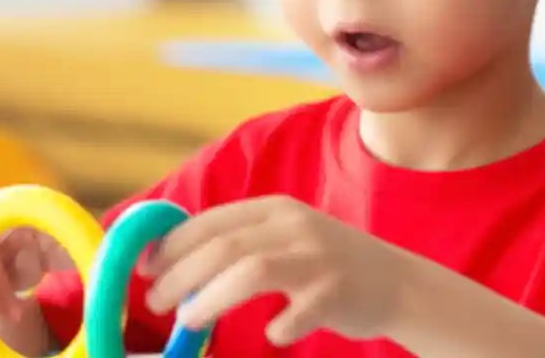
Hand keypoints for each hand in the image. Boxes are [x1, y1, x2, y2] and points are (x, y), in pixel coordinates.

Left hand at [141, 196, 408, 345]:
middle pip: (224, 245)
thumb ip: (241, 241)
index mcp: (276, 209)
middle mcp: (295, 226)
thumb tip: (175, 260)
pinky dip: (280, 326)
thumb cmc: (327, 266)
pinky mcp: (338, 292)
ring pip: (251, 271)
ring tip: (188, 320)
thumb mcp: (286, 238)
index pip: (212, 220)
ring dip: (211, 297)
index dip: (173, 243)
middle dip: (180, 273)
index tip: (145, 266)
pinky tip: (271, 335)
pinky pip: (299, 313)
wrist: (399, 283)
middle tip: (155, 301)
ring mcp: (318, 258)